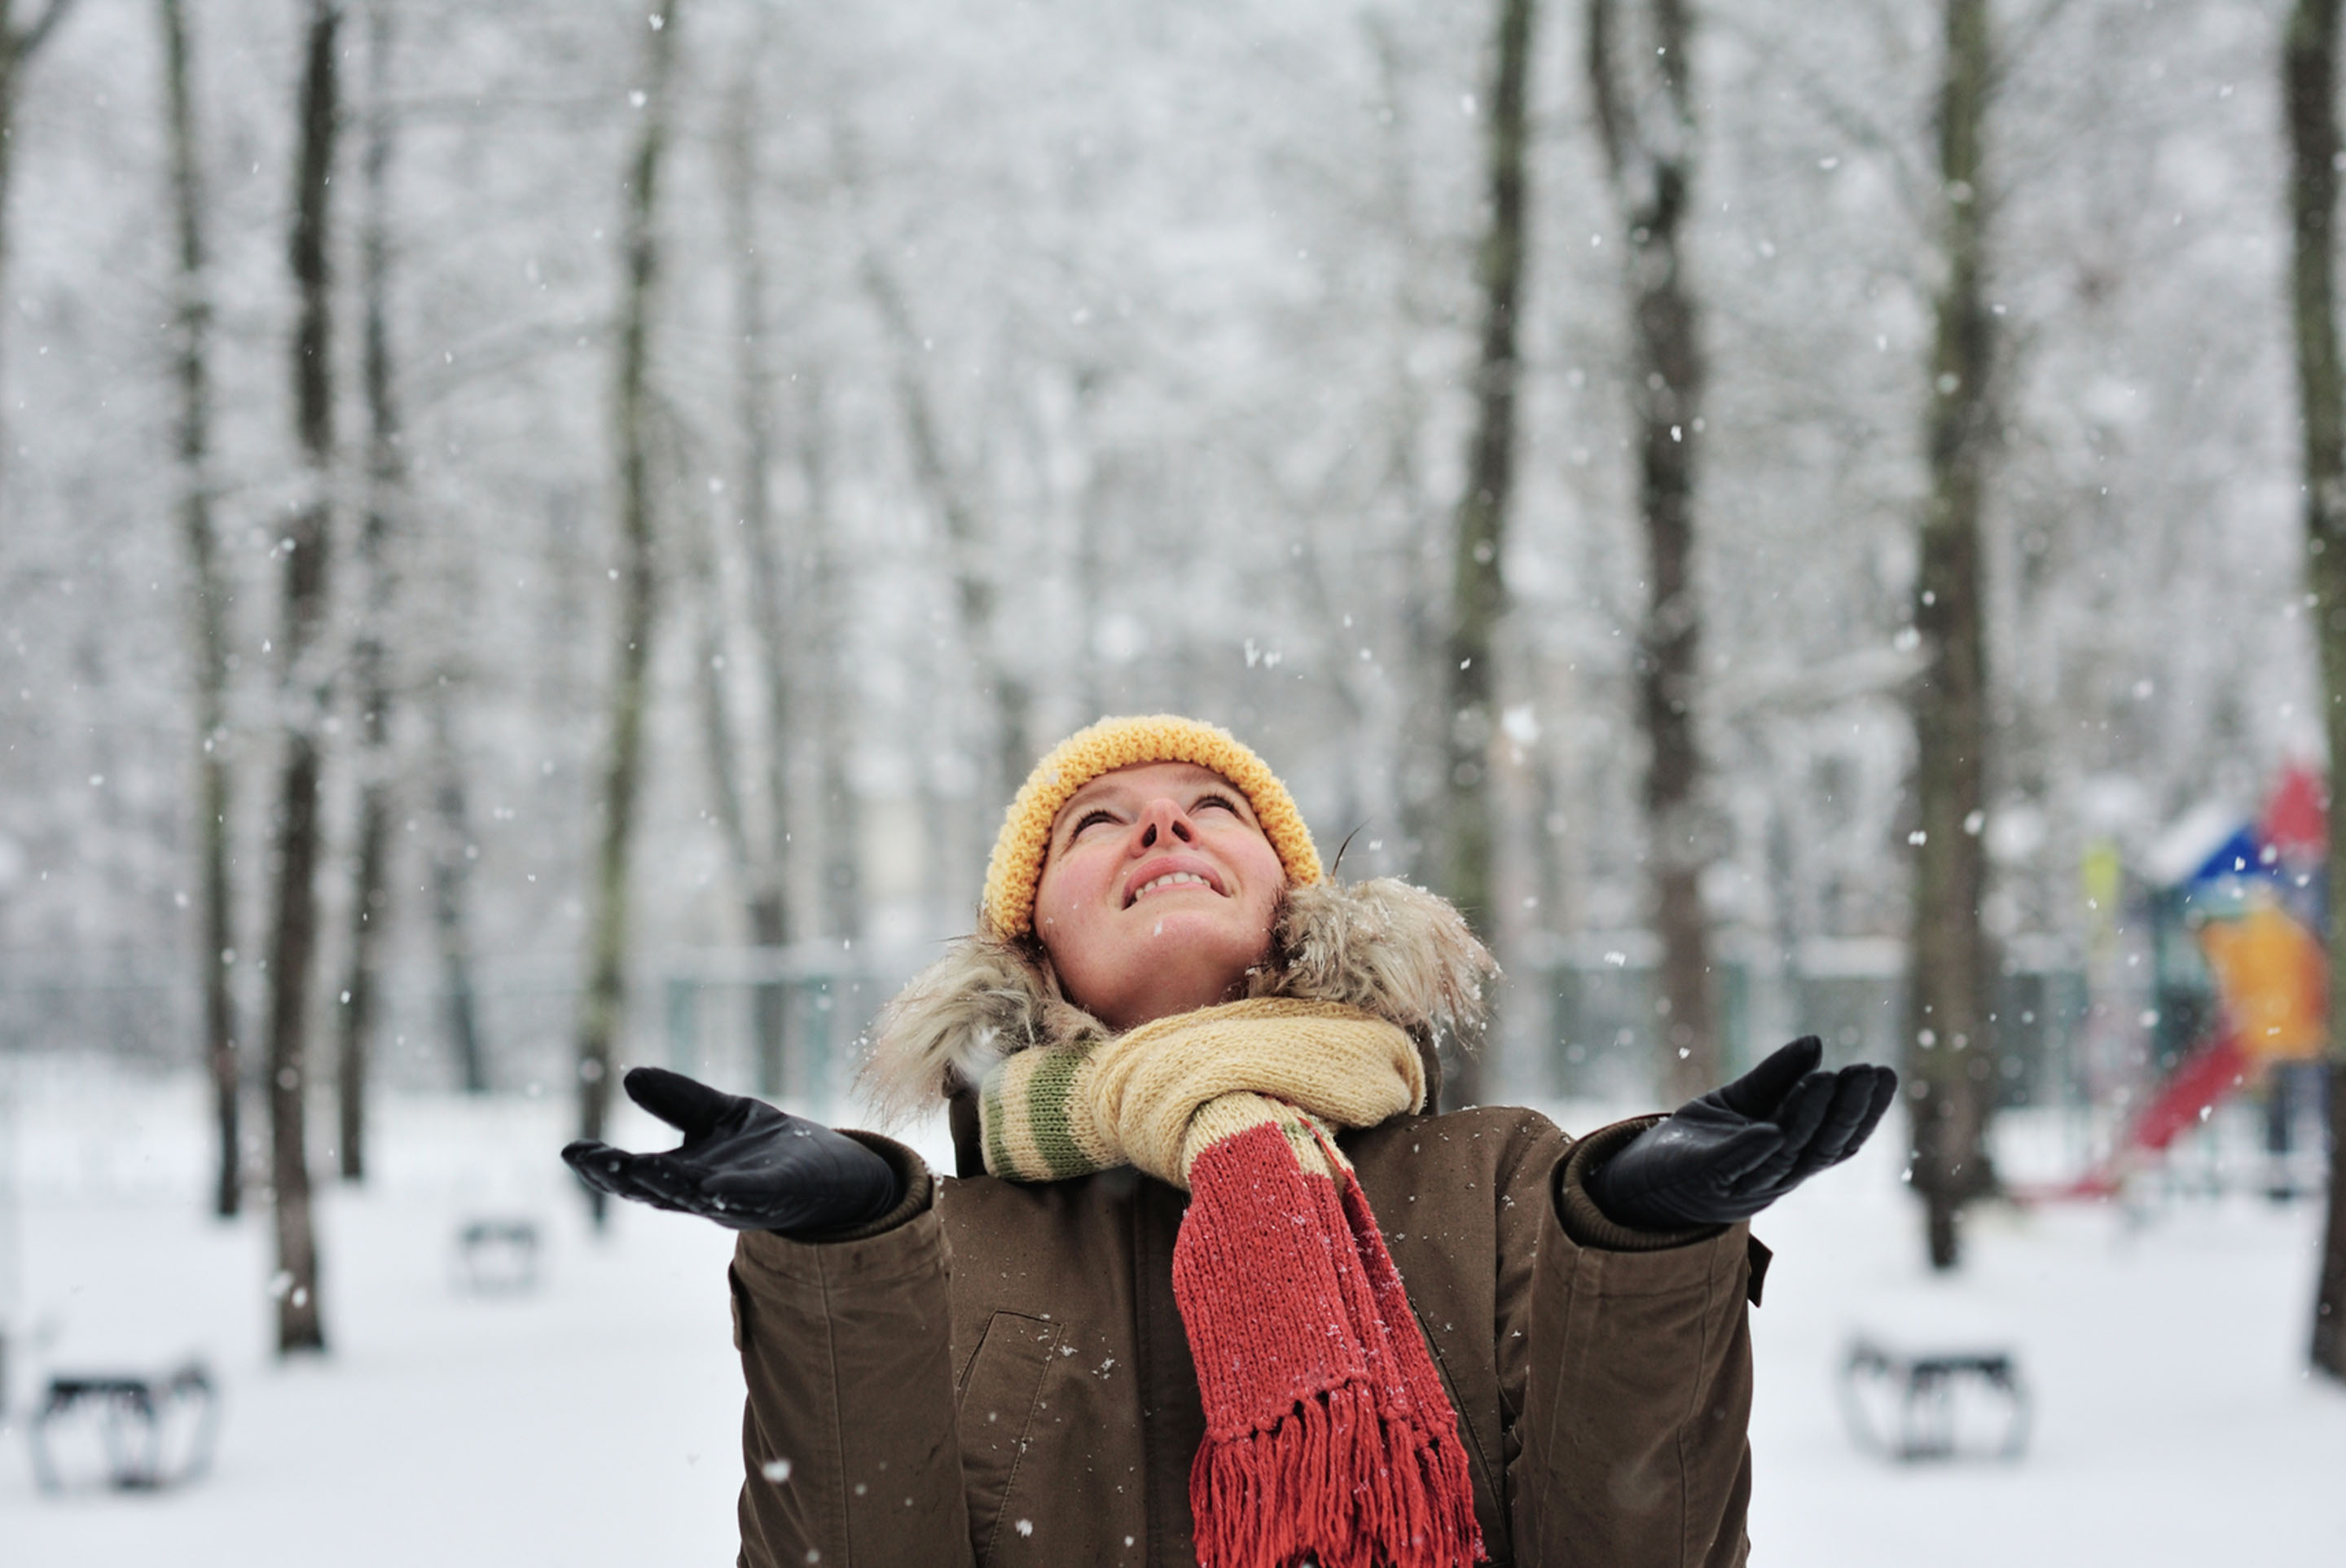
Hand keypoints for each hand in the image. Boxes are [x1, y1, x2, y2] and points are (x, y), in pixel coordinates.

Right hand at [562, 1067, 898, 1234]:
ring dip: (665, 1185)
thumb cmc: (772, 1147)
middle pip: (655, 1189)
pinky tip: (710, 1187)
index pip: (636, 1172)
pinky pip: (750, 1196)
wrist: (835, 1172)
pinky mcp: (777, 1197)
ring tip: (635, 1168)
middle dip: (621, 1176)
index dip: (603, 1166)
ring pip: (694, 1197)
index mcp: (686, 1175)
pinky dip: (729, 1193)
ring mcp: (740, 1200)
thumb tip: (631, 1076)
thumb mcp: (721, 1116)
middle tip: (588, 1161)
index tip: (570, 1151)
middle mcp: (705, 1193)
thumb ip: (679, 1101)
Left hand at [1586, 1037, 1896, 1229]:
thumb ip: (1778, 1076)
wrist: (1645, 1178)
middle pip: (1821, 1147)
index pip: (1839, 1138)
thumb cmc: (1703, 1140)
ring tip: (1826, 1080)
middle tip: (1867, 1072)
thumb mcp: (1743, 1099)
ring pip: (1784, 1154)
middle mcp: (1775, 1174)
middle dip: (1847, 1110)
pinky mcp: (1703, 1180)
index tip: (1884, 1074)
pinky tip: (1770, 1130)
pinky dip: (1751, 1150)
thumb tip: (1816, 1042)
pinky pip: (1731, 1168)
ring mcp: (1741, 1181)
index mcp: (1790, 1156)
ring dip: (1806, 1118)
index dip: (1866, 1111)